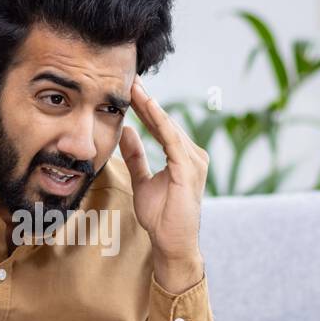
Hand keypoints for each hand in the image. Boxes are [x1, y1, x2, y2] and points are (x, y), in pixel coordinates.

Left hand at [119, 74, 208, 292]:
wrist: (172, 243)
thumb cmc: (161, 217)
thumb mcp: (143, 181)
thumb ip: (136, 156)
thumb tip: (126, 132)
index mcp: (182, 155)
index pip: (159, 125)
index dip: (143, 106)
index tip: (126, 88)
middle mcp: (192, 154)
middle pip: (164, 120)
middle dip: (145, 99)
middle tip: (127, 77)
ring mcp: (193, 160)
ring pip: (168, 125)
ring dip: (149, 105)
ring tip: (133, 86)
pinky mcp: (189, 168)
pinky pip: (171, 139)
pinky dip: (159, 121)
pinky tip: (147, 106)